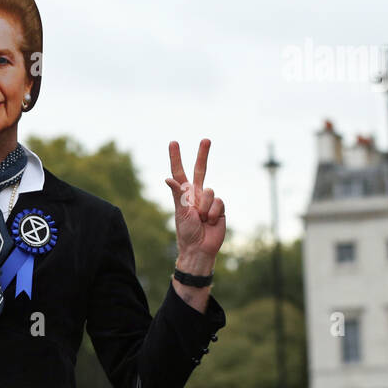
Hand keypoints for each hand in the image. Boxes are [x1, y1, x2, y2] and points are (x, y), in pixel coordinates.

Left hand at [164, 138, 225, 272]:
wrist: (200, 248)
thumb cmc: (186, 231)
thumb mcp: (180, 212)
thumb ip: (177, 194)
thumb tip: (168, 178)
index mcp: (183, 194)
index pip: (179, 171)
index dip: (176, 157)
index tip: (173, 142)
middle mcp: (196, 194)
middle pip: (201, 169)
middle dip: (203, 155)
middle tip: (206, 139)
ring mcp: (209, 200)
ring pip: (210, 191)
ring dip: (205, 207)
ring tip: (201, 219)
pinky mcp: (220, 208)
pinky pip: (219, 202)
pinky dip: (213, 213)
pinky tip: (210, 222)